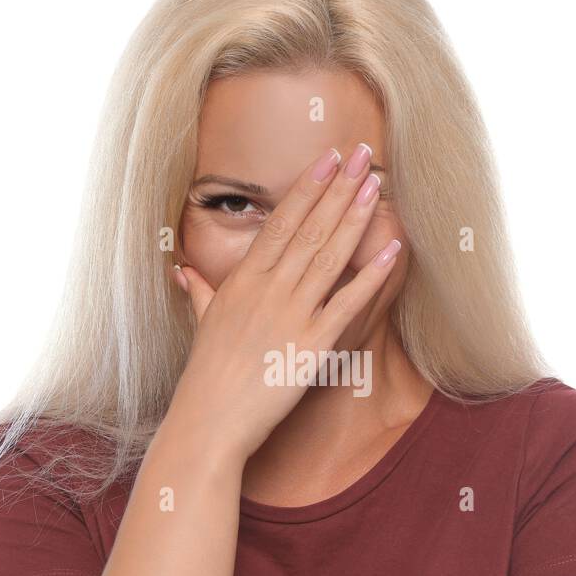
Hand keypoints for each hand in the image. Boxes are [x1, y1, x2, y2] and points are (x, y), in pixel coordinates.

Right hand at [170, 144, 399, 460]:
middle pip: (309, 229)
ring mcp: (290, 315)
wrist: (209, 421)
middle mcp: (267, 290)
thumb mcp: (201, 325)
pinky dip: (372, 275)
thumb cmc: (206, 376)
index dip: (307, 188)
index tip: (327, 159)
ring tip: (376, 186)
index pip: (280, 222)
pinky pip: (348, 303)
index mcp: (243, 280)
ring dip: (355, 218)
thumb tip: (183, 271)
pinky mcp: (312, 345)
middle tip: (361, 154)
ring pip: (329, 256)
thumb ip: (198, 291)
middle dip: (338, 188)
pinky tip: (392, 250)